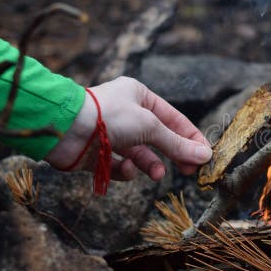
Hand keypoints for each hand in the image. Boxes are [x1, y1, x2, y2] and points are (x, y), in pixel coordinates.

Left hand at [45, 77, 211, 180]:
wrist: (65, 129)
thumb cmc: (109, 116)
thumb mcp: (151, 127)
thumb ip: (177, 144)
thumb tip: (205, 155)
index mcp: (139, 96)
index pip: (174, 119)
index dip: (190, 137)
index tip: (205, 155)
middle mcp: (126, 113)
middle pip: (159, 138)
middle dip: (174, 154)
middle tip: (190, 171)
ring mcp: (111, 134)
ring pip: (140, 154)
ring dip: (150, 165)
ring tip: (156, 174)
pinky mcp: (98, 154)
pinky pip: (119, 165)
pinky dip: (124, 169)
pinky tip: (123, 167)